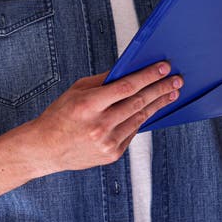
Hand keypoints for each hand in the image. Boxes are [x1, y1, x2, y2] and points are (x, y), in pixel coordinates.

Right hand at [33, 62, 182, 173]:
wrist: (45, 148)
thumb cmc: (60, 115)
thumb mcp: (77, 90)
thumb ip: (103, 80)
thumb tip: (129, 69)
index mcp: (89, 104)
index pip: (127, 86)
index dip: (148, 76)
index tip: (164, 67)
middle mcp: (100, 125)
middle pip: (138, 102)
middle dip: (161, 89)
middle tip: (177, 80)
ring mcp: (107, 142)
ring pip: (140, 118)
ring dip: (158, 104)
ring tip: (171, 93)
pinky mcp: (112, 154)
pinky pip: (133, 132)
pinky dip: (142, 119)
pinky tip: (152, 109)